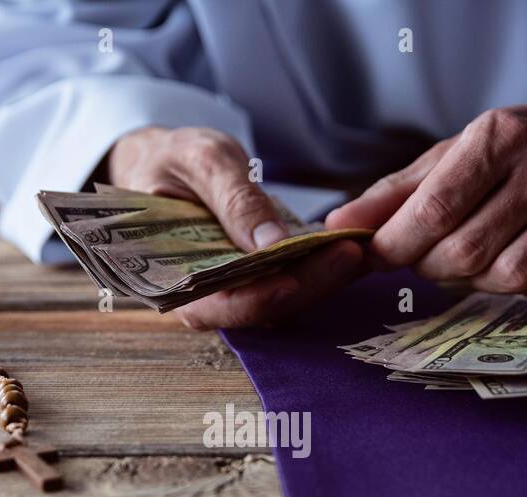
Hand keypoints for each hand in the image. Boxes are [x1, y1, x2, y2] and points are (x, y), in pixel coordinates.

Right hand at [108, 126, 365, 328]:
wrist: (171, 161)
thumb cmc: (174, 159)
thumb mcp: (201, 162)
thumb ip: (234, 201)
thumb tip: (272, 244)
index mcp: (171, 277)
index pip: (218, 305)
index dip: (256, 298)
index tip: (293, 279)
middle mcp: (206, 296)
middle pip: (260, 308)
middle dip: (306, 285)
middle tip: (348, 254)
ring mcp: (235, 289)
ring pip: (283, 300)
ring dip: (322, 279)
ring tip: (356, 248)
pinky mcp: (260, 277)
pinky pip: (293, 280)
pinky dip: (321, 266)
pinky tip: (348, 245)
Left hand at [325, 100, 526, 301]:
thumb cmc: (509, 153)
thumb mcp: (449, 157)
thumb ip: (393, 194)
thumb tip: (338, 225)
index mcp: (500, 136)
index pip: (437, 208)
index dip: (397, 243)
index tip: (376, 255)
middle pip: (468, 250)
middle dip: (430, 266)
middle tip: (424, 258)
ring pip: (507, 277)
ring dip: (471, 282)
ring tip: (466, 260)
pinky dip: (513, 288)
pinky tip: (507, 260)